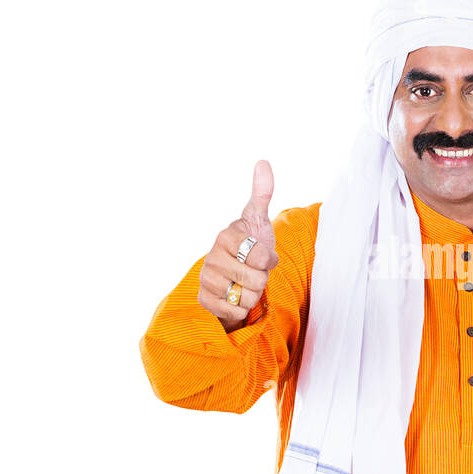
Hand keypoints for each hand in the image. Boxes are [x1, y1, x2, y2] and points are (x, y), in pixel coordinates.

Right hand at [198, 160, 278, 332]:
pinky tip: (233, 298)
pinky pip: (235, 311)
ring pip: (247, 297)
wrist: (235, 276)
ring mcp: (205, 278)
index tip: (261, 256)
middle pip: (257, 280)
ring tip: (244, 284)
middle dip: (261, 280)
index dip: (269, 261)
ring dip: (252, 295)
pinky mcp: (203, 299)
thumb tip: (263, 162)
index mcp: (226, 236)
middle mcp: (211, 256)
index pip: (262, 257)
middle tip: (252, 272)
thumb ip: (262, 193)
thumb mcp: (258, 220)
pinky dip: (240, 309)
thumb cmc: (250, 246)